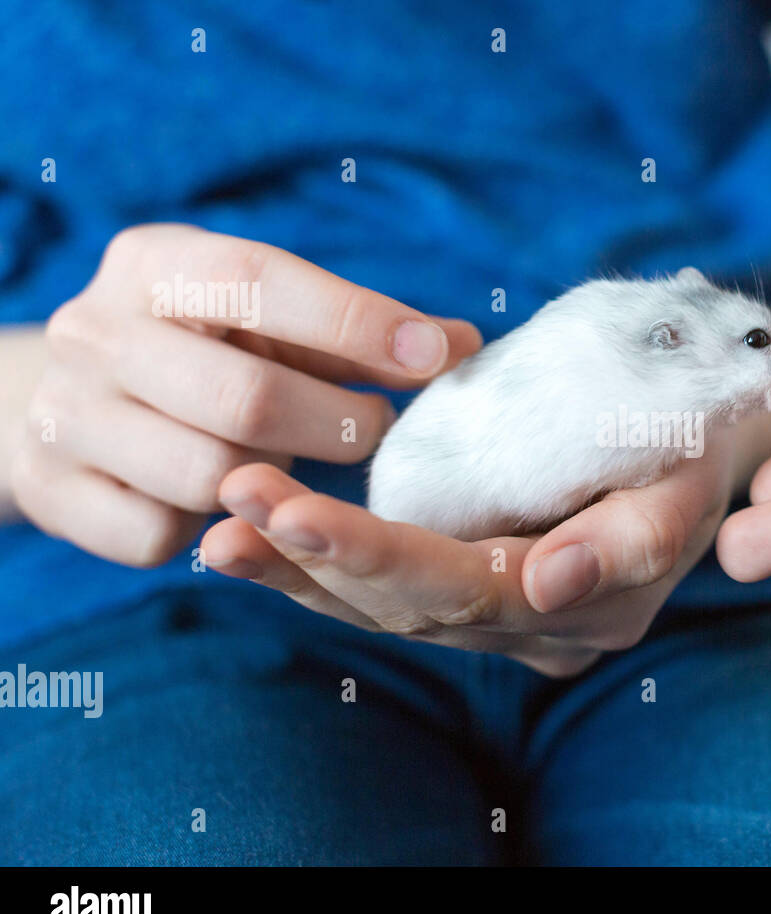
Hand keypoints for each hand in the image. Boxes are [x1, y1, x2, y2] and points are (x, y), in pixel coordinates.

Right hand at [11, 224, 479, 565]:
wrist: (55, 400)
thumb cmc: (199, 351)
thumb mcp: (263, 320)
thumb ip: (354, 332)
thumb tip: (462, 346)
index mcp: (154, 264)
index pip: (260, 283)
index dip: (357, 322)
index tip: (436, 357)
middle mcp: (94, 331)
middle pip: (245, 398)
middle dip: (337, 424)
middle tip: (378, 432)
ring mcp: (64, 415)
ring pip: (209, 477)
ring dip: (275, 483)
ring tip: (290, 464)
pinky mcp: (52, 492)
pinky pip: (162, 537)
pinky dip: (213, 530)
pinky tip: (225, 504)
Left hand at [199, 433, 735, 676]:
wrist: (702, 441)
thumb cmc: (698, 444)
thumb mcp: (693, 478)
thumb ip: (636, 540)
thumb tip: (550, 582)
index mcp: (593, 609)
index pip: (471, 592)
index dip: (378, 557)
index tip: (292, 511)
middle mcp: (537, 629)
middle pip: (412, 610)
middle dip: (315, 559)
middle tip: (235, 502)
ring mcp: (500, 615)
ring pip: (385, 611)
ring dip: (298, 571)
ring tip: (219, 532)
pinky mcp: (470, 586)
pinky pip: (385, 592)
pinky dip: (316, 568)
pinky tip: (254, 541)